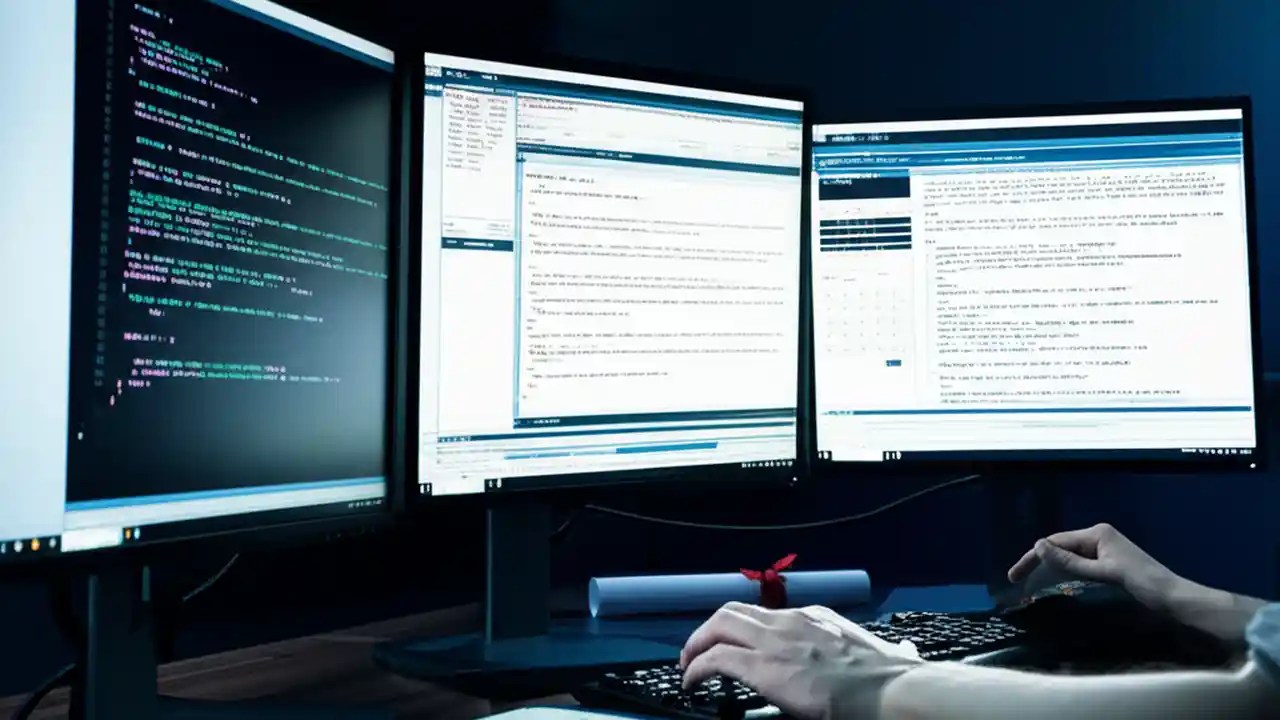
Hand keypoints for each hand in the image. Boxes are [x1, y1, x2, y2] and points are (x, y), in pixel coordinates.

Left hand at [679, 602, 922, 719]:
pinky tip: (692, 682)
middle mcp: (790, 621)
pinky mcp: (763, 666)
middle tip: (697, 651)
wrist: (890, 691)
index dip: (745, 630)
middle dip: (709, 628)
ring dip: (696, 645)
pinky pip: (715, 659)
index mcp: (815, 618)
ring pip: (718, 626)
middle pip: (733, 611)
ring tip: (688, 666)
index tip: (736, 645)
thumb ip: (888, 652)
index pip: (767, 615)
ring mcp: (775, 641)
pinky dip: (697, 668)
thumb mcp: (886, 654)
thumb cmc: (892, 680)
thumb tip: (905, 653)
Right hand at [1007, 523, 1180, 611]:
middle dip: (1038, 561)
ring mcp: (1104, 550)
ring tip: (1029, 581)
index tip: (1014, 575)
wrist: (1175, 598)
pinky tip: (1055, 581)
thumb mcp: (1104, 573)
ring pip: (1068, 556)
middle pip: (1060, 547)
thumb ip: (1071, 562)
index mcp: (1097, 533)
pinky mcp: (1108, 563)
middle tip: (1016, 579)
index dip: (1033, 557)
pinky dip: (1064, 572)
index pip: (1056, 542)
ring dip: (1050, 567)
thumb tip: (1038, 546)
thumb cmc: (1143, 583)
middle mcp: (1098, 536)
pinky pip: (1079, 564)